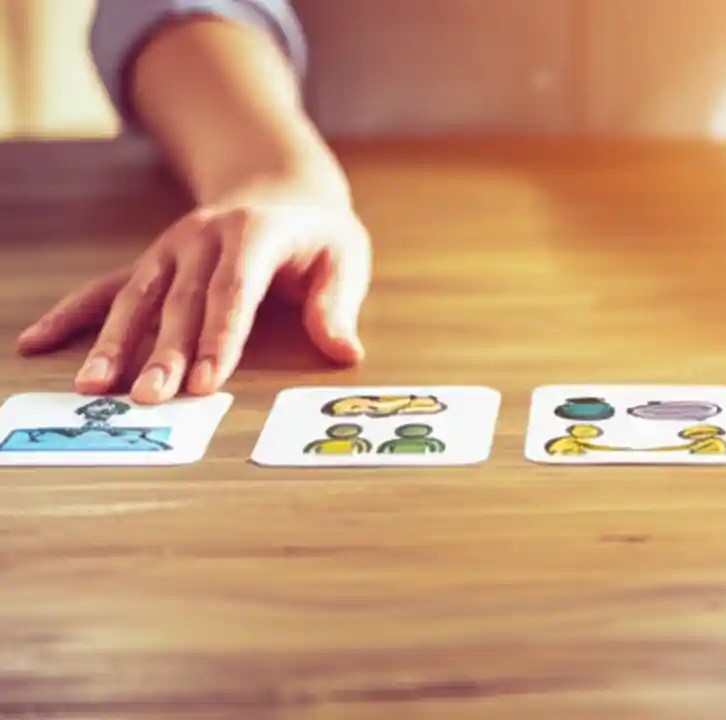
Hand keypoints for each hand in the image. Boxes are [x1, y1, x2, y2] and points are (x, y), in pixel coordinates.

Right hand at [16, 198, 371, 403]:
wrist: (280, 190)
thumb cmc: (318, 235)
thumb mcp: (345, 258)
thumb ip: (338, 305)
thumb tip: (345, 351)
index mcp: (255, 233)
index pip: (235, 291)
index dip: (222, 337)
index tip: (209, 381)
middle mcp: (204, 237)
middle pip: (182, 302)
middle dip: (166, 353)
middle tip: (151, 399)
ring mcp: (170, 248)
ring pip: (138, 298)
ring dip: (115, 343)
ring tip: (93, 388)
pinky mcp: (152, 263)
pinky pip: (107, 288)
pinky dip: (73, 315)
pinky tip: (37, 342)